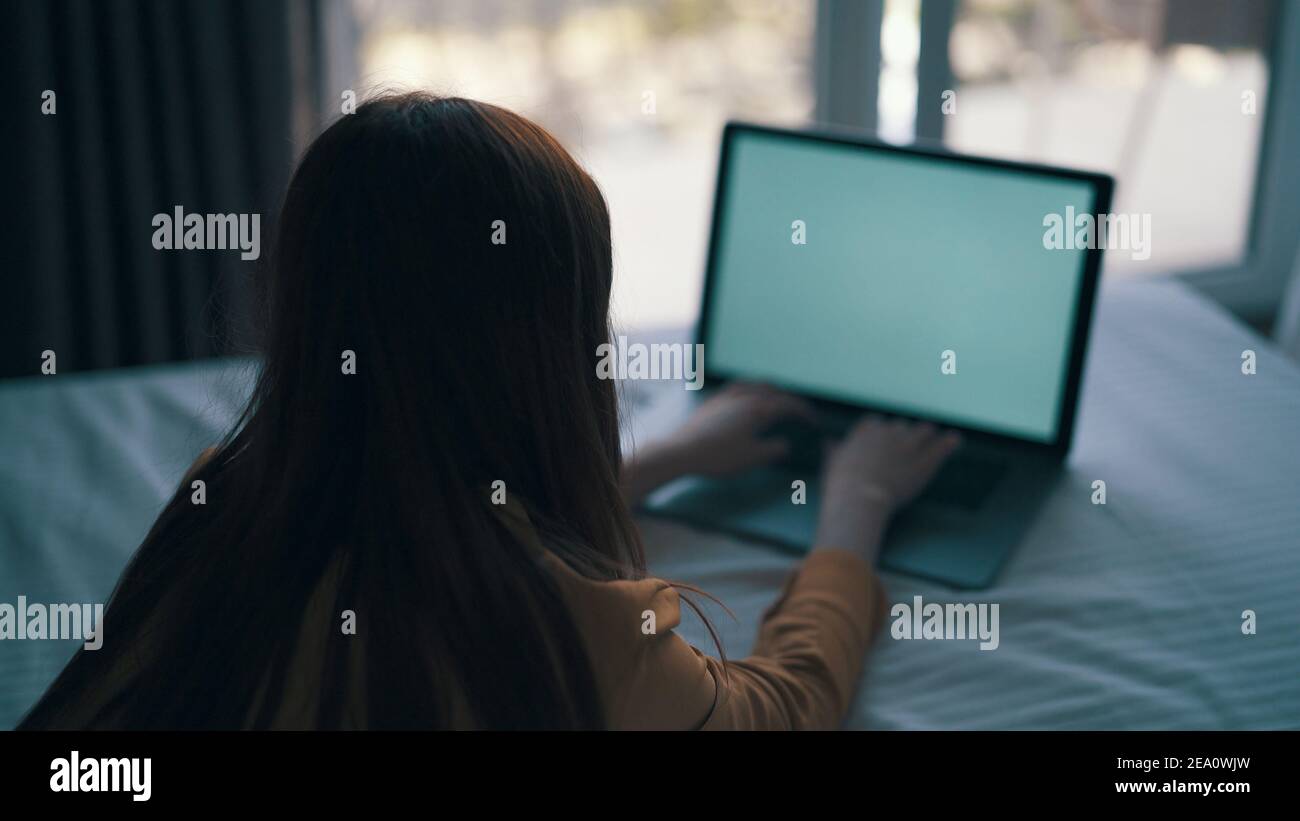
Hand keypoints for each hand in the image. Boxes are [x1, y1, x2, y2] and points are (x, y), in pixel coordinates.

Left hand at [666, 382, 815, 476]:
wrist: (681, 452)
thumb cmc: (718, 457)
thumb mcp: (753, 458)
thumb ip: (774, 450)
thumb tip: (785, 444)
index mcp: (758, 410)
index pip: (788, 406)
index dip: (804, 412)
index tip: (814, 421)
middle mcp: (744, 397)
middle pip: (773, 391)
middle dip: (789, 399)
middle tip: (798, 411)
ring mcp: (726, 397)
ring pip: (754, 385)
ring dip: (770, 390)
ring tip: (776, 398)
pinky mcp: (712, 402)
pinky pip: (738, 387)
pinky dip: (750, 389)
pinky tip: (746, 396)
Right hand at [814, 417, 960, 559]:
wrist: (860, 497)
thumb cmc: (841, 483)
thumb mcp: (832, 463)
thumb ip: (834, 450)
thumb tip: (828, 442)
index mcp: (867, 431)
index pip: (876, 424)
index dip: (879, 434)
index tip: (880, 443)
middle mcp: (890, 432)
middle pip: (900, 426)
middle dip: (903, 435)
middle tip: (906, 448)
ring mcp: (910, 445)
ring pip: (923, 430)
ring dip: (926, 435)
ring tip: (933, 438)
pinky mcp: (926, 460)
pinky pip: (942, 446)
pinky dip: (949, 442)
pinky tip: (955, 439)